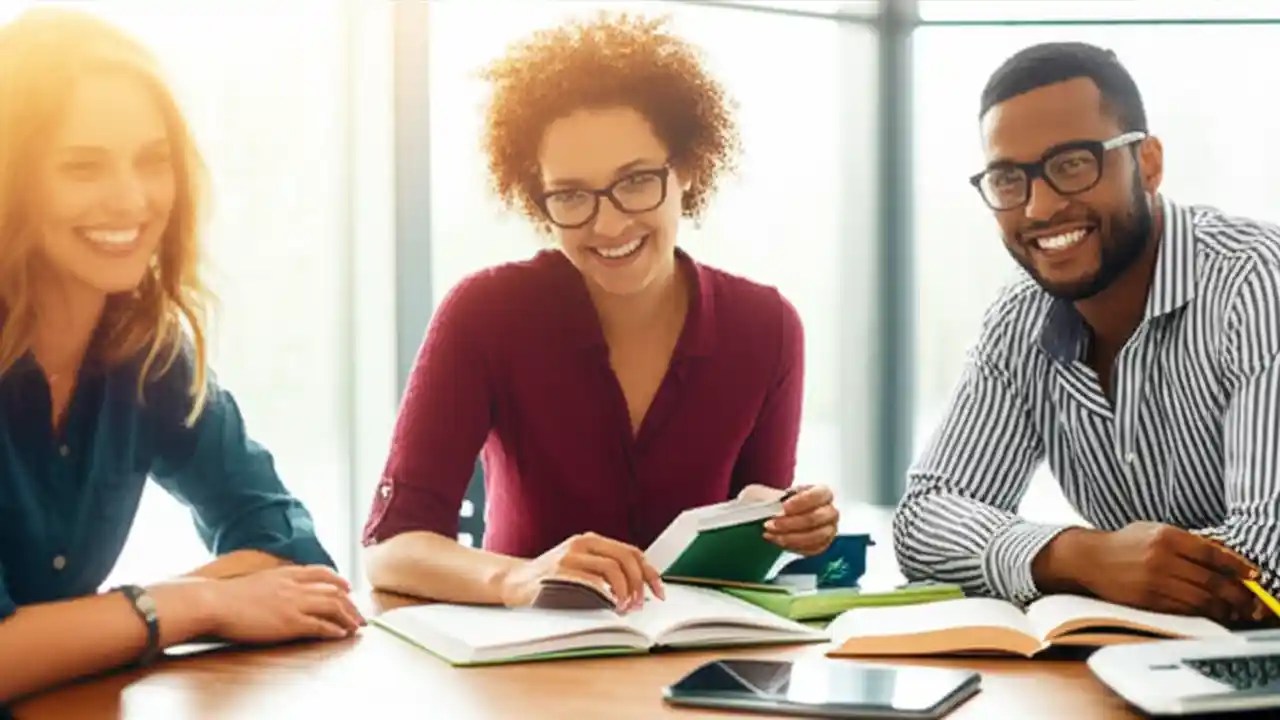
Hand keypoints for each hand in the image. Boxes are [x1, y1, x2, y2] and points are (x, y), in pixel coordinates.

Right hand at [202, 565, 365, 642]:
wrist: (213, 602)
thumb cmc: (225, 596)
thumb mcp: (255, 580)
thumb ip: (272, 582)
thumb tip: (276, 589)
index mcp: (285, 573)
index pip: (321, 572)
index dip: (338, 580)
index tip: (348, 587)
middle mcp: (294, 585)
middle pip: (333, 591)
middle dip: (351, 604)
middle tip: (359, 615)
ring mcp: (293, 603)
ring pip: (332, 606)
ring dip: (348, 617)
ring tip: (355, 627)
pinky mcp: (289, 622)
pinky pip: (320, 625)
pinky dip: (333, 629)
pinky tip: (340, 635)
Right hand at [497, 532, 664, 611]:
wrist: (514, 582)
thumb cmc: (552, 580)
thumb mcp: (580, 565)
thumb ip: (604, 569)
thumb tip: (640, 590)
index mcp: (591, 540)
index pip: (631, 551)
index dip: (649, 572)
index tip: (659, 592)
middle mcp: (581, 543)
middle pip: (625, 558)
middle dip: (639, 583)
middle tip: (640, 605)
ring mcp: (569, 556)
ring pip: (612, 568)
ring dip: (625, 591)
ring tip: (624, 608)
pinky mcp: (558, 573)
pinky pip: (590, 581)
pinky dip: (605, 594)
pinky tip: (608, 605)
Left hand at [742, 484, 839, 555]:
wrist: (786, 514)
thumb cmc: (785, 501)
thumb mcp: (779, 492)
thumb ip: (775, 496)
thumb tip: (770, 504)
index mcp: (823, 493)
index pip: (818, 495)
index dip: (800, 502)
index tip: (782, 507)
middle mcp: (831, 512)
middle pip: (815, 518)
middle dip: (790, 523)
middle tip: (770, 524)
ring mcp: (829, 530)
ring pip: (814, 537)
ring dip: (790, 537)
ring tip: (771, 535)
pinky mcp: (823, 545)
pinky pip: (811, 549)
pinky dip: (792, 547)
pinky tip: (778, 541)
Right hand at [1040, 523, 1262, 623]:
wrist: (1089, 558)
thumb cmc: (1124, 543)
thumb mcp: (1154, 530)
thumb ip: (1186, 541)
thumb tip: (1223, 554)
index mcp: (1166, 536)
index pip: (1212, 553)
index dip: (1237, 566)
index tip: (1253, 575)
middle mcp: (1161, 558)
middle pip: (1211, 580)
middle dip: (1237, 593)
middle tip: (1251, 601)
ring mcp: (1154, 581)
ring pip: (1201, 599)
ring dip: (1224, 608)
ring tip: (1235, 611)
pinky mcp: (1147, 600)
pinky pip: (1183, 610)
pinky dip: (1203, 614)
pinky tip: (1212, 614)